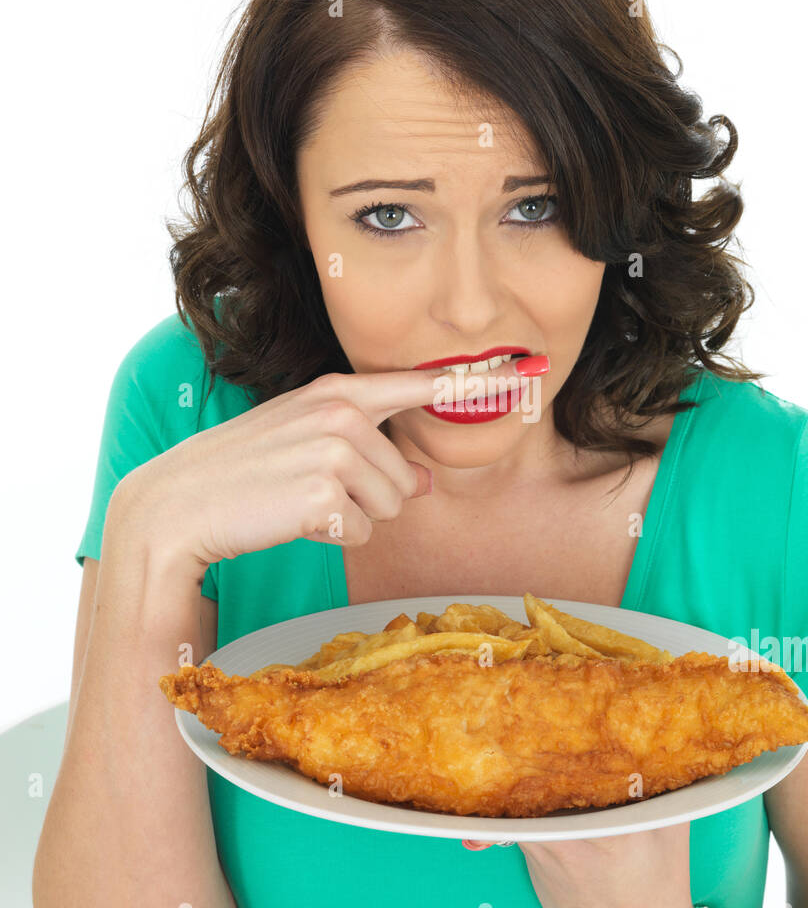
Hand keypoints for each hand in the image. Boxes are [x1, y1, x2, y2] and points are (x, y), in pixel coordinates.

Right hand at [118, 366, 450, 569]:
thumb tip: (426, 479)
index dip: (480, 380)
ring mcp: (334, 451)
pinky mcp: (325, 495)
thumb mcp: (306, 441)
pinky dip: (335, 537)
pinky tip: (295, 520)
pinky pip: (366, 532)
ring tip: (303, 502)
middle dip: (372, 497)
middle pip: (409, 476)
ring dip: (354, 517)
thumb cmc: (244, 470)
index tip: (526, 371)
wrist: (181, 504)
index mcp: (340, 390)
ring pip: (393, 505)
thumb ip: (369, 447)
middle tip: (315, 491)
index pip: (421, 383)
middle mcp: (342, 412)